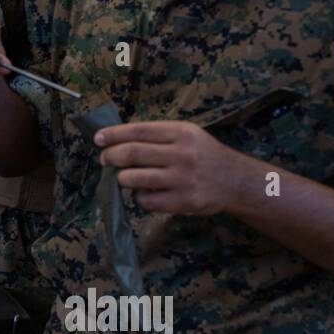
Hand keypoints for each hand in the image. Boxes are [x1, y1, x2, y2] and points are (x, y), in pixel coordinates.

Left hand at [95, 121, 249, 215]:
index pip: (138, 131)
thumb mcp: (187, 135)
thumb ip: (157, 136)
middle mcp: (182, 154)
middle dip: (110, 156)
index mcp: (181, 133)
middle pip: (132, 153)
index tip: (98, 138)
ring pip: (134, 179)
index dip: (114, 134)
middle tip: (104, 159)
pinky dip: (139, 197)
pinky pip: (146, 200)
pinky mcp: (183, 201)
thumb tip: (117, 139)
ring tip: (123, 177)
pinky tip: (145, 193)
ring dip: (121, 178)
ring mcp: (183, 179)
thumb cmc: (204, 155)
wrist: (236, 181)